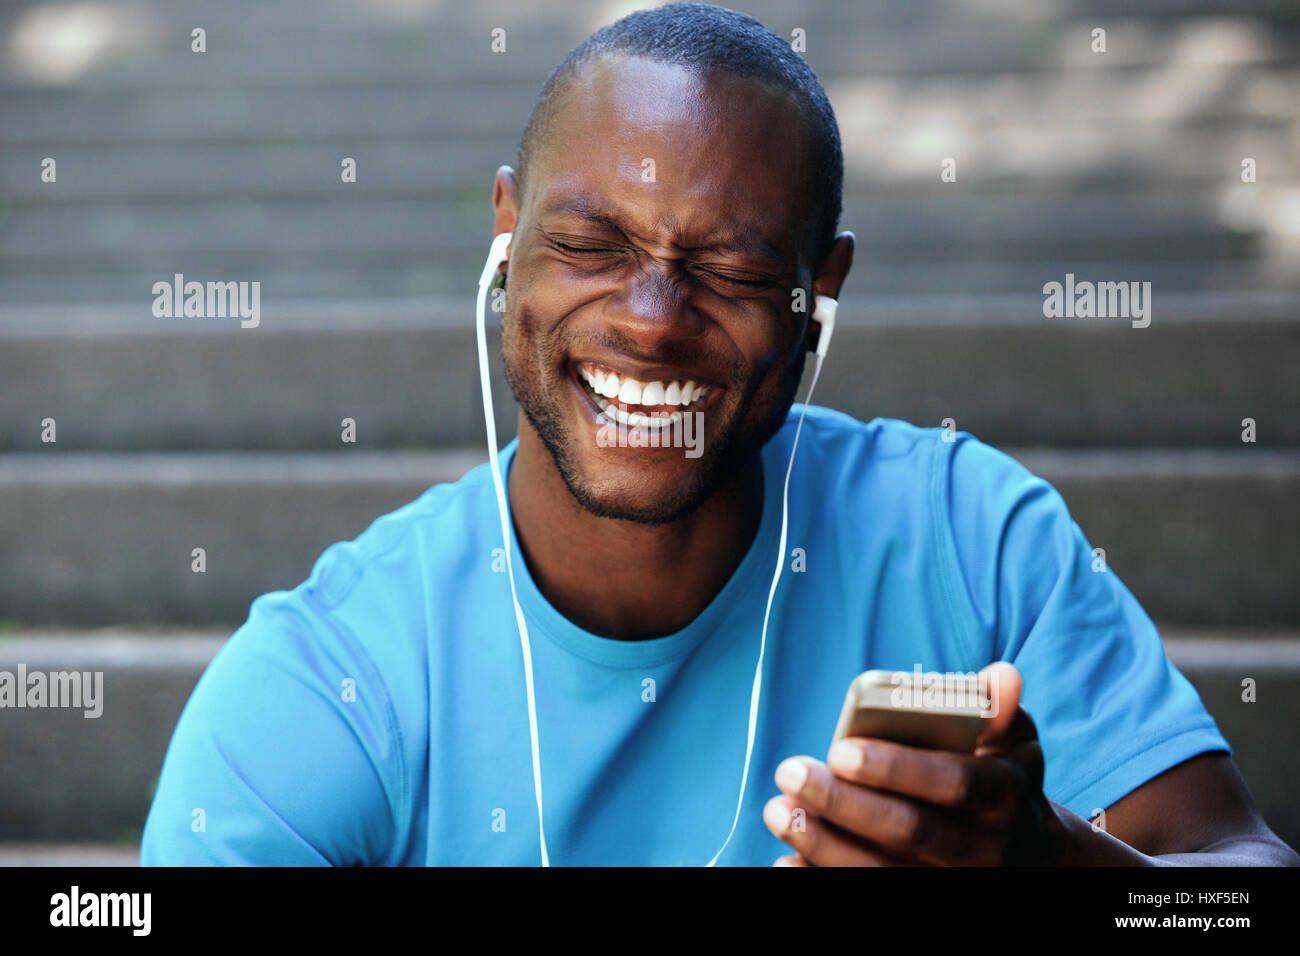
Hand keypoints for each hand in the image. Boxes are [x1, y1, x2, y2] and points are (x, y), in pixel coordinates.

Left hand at [764, 662, 1064, 865]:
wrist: (1028, 857)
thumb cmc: (1004, 782)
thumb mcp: (1015, 744)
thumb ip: (999, 710)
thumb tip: (999, 676)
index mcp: (1004, 796)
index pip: (953, 782)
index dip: (896, 767)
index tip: (838, 750)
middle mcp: (983, 848)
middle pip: (910, 830)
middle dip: (844, 803)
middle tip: (790, 773)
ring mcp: (954, 880)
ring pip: (884, 870)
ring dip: (824, 844)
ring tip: (778, 810)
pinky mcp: (924, 895)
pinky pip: (871, 894)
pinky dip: (823, 877)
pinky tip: (787, 858)